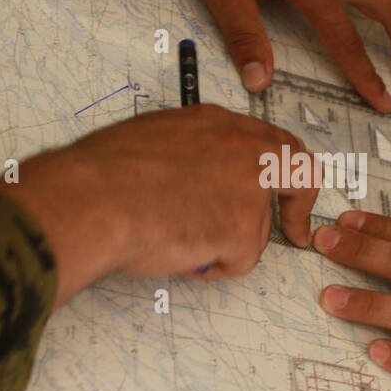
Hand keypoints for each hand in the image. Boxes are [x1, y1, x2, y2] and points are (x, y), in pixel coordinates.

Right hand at [0, 105, 315, 307]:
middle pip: (298, 170)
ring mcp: (249, 188)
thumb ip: (187, 155)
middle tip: (295, 231)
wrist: (91, 198)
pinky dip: (214, 267)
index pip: (266, 140)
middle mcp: (242, 147)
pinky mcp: (245, 228)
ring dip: (225, 245)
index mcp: (215, 123)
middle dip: (299, 203)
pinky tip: (180, 255)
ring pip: (256, 230)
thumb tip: (190, 180)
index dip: (277, 170)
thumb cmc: (101, 175)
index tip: (277, 191)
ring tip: (176, 242)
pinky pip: (239, 260)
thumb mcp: (152, 141)